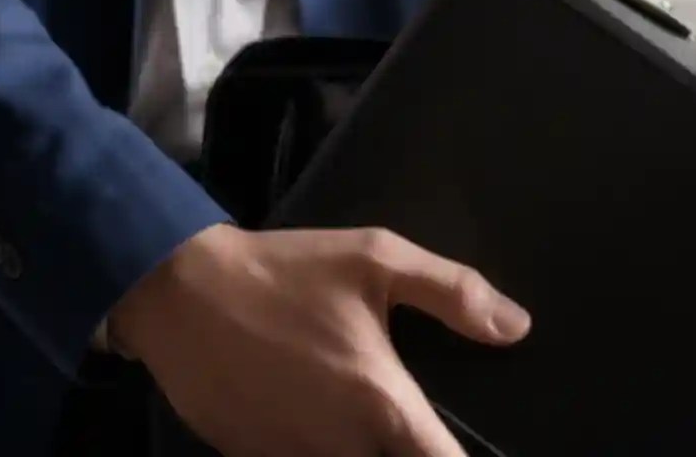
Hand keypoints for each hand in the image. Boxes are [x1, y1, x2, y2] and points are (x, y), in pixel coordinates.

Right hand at [107, 223, 530, 456]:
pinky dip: (318, 451)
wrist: (178, 292)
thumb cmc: (286, 274)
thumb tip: (516, 328)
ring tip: (367, 422)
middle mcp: (342, 450)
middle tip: (413, 428)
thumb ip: (453, 293)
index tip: (459, 444)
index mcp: (383, 406)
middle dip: (411, 453)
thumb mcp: (376, 258)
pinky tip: (316, 419)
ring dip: (363, 452)